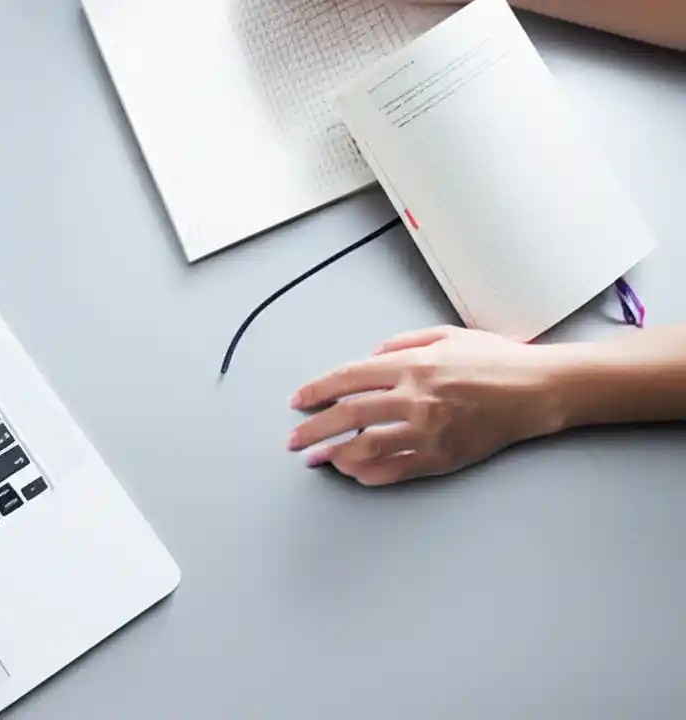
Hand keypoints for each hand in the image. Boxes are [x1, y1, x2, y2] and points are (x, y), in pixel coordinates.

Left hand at [287, 326, 565, 485]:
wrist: (538, 390)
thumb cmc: (495, 359)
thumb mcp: (446, 335)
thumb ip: (403, 342)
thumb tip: (369, 356)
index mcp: (412, 364)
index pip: (348, 378)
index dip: (317, 391)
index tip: (297, 402)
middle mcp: (415, 397)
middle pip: (349, 414)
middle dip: (314, 429)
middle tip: (292, 440)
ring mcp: (428, 430)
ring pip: (366, 446)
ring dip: (334, 455)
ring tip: (316, 460)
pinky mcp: (442, 455)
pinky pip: (396, 469)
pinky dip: (370, 473)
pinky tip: (353, 473)